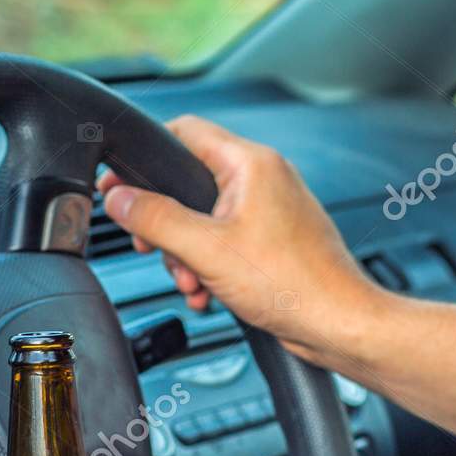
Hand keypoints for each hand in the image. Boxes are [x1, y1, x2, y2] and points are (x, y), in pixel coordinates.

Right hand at [97, 115, 382, 361]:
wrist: (336, 322)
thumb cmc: (292, 283)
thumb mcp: (205, 250)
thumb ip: (156, 219)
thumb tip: (119, 198)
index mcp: (250, 164)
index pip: (184, 132)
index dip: (145, 158)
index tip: (119, 185)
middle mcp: (263, 178)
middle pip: (189, 184)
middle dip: (167, 225)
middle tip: (153, 247)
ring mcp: (270, 209)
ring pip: (204, 220)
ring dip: (187, 255)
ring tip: (193, 282)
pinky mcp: (272, 240)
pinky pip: (225, 243)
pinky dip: (209, 268)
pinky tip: (209, 293)